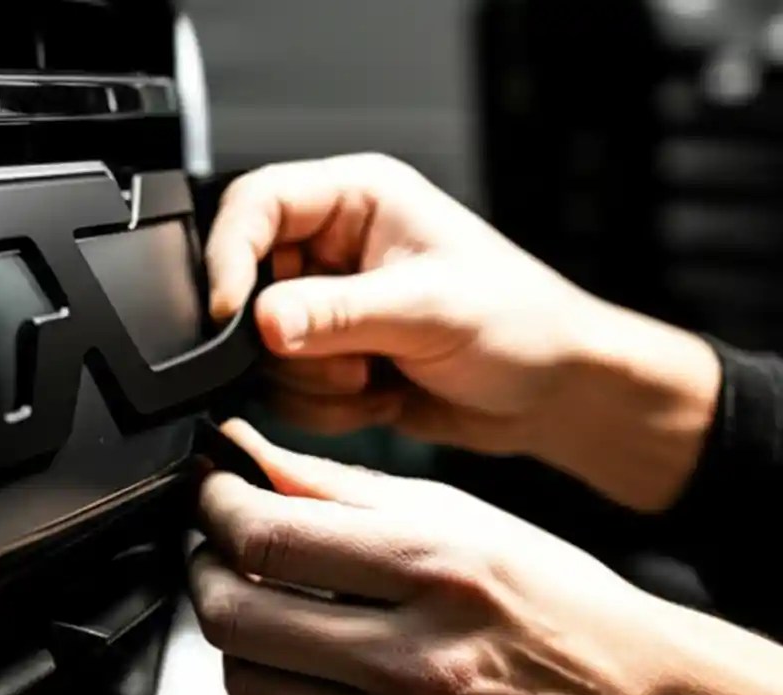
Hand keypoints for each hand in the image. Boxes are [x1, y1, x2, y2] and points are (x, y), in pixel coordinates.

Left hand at [189, 420, 686, 694]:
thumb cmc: (550, 597)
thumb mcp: (456, 514)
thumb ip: (340, 486)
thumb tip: (249, 454)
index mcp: (435, 567)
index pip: (269, 536)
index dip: (214, 507)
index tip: (213, 491)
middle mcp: (415, 657)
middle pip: (235, 616)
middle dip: (206, 570)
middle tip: (217, 546)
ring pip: (244, 681)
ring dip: (237, 632)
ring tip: (264, 599)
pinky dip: (274, 684)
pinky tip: (303, 653)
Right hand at [205, 154, 718, 510]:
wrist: (553, 393)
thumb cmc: (520, 324)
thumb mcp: (428, 309)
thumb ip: (337, 313)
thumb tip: (261, 322)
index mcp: (356, 198)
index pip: (256, 204)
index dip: (230, 254)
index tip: (229, 313)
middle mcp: (331, 247)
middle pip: (247, 284)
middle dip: (289, 340)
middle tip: (347, 359)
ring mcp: (326, 305)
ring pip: (259, 348)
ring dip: (314, 380)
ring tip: (377, 376)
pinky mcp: (327, 357)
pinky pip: (283, 390)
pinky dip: (326, 407)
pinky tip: (380, 396)